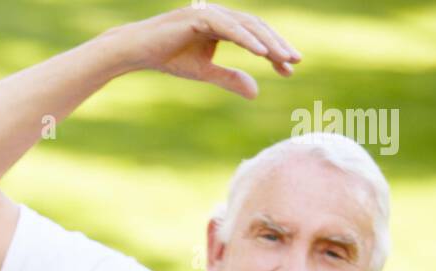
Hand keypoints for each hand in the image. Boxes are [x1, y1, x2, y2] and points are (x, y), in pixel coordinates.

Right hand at [110, 4, 301, 98]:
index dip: (274, 52)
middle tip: (297, 61)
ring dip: (267, 42)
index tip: (291, 68)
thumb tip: (257, 93)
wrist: (138, 50)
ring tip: (284, 57)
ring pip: (247, 26)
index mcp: (224, 25)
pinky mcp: (199, 17)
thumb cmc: (170, 58)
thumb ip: (230, 80)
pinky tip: (261, 52)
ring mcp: (210, 13)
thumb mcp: (205, 73)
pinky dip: (246, 39)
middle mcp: (221, 15)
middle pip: (257, 28)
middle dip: (278, 45)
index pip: (256, 36)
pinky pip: (229, 28)